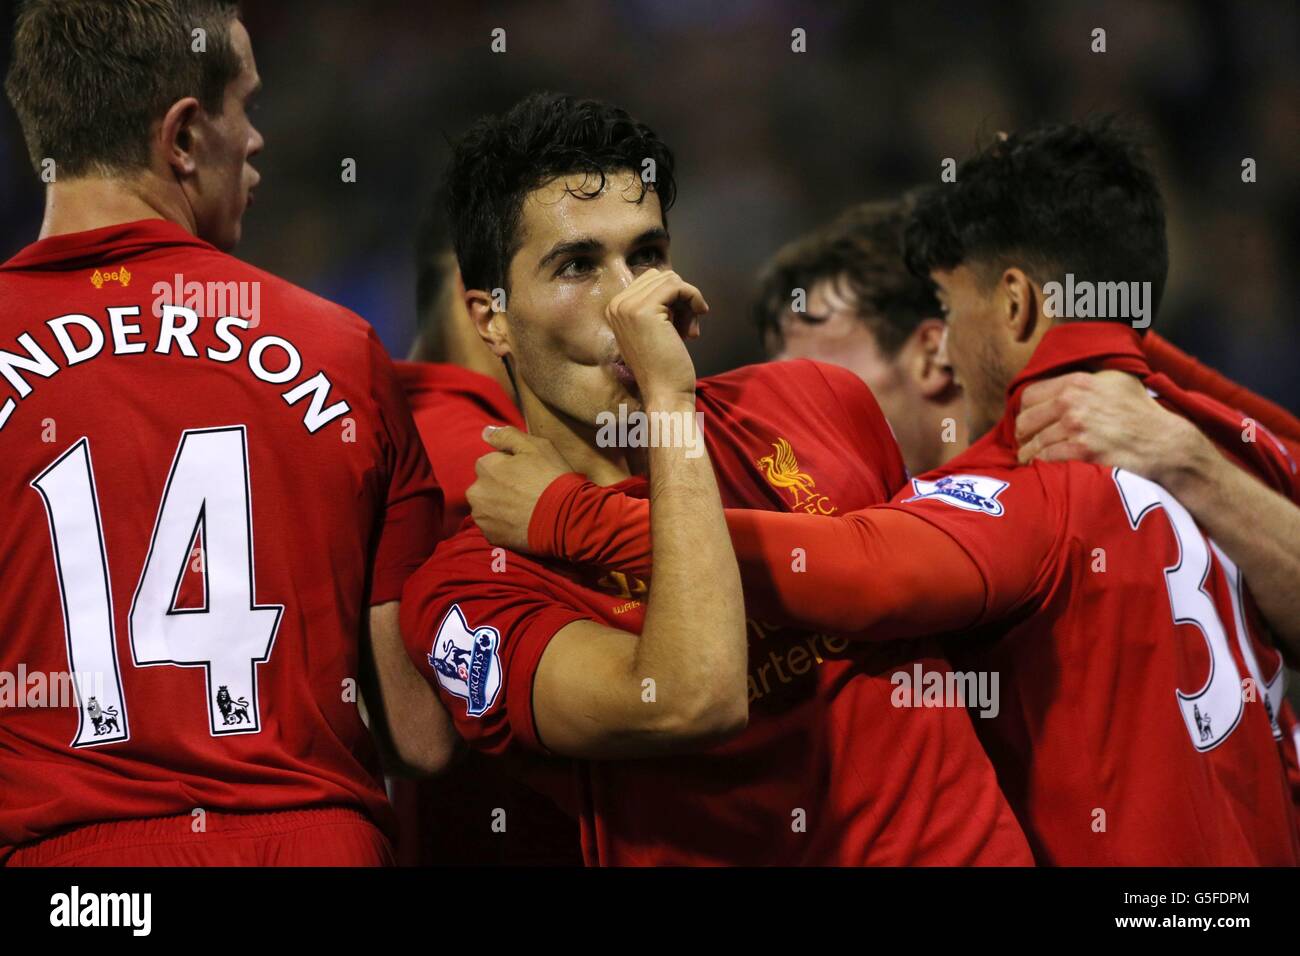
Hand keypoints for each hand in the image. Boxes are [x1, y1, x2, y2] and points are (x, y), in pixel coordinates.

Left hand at [467, 425, 574, 551]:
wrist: (565, 519)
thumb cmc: (551, 478)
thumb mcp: (535, 447)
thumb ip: (507, 436)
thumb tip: (485, 432)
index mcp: (485, 467)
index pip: (492, 462)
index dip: (511, 467)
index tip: (529, 474)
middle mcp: (476, 492)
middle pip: (487, 485)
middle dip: (501, 486)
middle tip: (528, 492)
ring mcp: (482, 517)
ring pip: (488, 506)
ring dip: (501, 506)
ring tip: (527, 508)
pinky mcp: (491, 537)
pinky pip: (494, 526)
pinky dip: (505, 524)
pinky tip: (523, 521)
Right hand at [605, 268, 708, 403]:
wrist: (664, 394)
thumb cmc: (665, 367)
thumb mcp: (655, 329)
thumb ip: (658, 305)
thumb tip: (676, 281)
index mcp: (615, 308)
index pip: (650, 281)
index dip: (673, 298)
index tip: (683, 323)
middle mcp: (616, 304)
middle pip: (660, 277)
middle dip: (680, 298)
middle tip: (688, 327)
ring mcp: (627, 306)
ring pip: (670, 279)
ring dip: (687, 301)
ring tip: (690, 329)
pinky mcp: (644, 310)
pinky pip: (677, 285)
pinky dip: (694, 297)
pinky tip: (699, 316)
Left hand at [1015, 370, 1207, 483]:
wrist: (1164, 443)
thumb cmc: (1140, 412)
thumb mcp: (1115, 379)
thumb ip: (1085, 377)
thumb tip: (1057, 377)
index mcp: (1077, 382)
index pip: (1029, 396)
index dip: (1026, 411)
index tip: (1031, 423)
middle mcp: (1073, 402)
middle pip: (1025, 421)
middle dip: (1025, 435)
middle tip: (1029, 444)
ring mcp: (1076, 427)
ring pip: (1032, 444)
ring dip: (1030, 455)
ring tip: (1034, 460)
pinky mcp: (1082, 451)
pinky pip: (1045, 460)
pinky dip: (1041, 466)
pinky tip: (1045, 469)